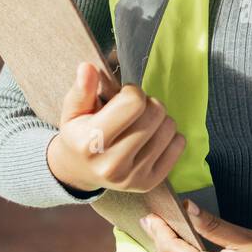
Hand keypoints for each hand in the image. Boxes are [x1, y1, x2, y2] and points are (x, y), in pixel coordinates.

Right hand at [46, 62, 185, 193]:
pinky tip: (152, 137)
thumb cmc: (78, 134)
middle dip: (147, 103)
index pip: (133, 102)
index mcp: (91, 142)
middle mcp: (112, 164)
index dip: (132, 91)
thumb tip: (88, 68)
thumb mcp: (72, 110)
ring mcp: (133, 177)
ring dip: (159, 118)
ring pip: (169, 128)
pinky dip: (170, 136)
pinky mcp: (150, 183)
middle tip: (134, 110)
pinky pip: (179, 146)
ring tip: (142, 122)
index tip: (123, 97)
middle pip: (155, 113)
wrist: (78, 172)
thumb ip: (82, 89)